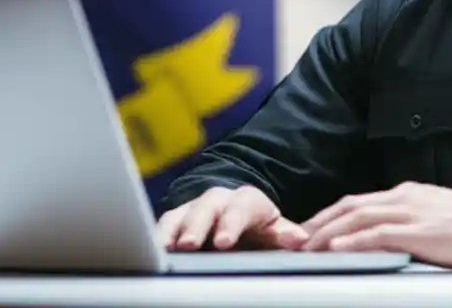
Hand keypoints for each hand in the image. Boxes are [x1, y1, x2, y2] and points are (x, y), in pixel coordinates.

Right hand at [156, 185, 307, 251]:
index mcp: (246, 201)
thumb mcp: (273, 229)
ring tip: (165, 248)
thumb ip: (284, 234)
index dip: (231, 224)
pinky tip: (151, 250)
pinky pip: (164, 225)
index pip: (240, 208)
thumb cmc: (257, 225)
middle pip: (205, 209)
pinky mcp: (176, 220)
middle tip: (191, 244)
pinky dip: (157, 236)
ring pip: (180, 215)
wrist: (236, 212)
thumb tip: (299, 239)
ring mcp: (194, 209)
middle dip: (198, 226)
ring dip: (172, 231)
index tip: (225, 241)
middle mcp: (217, 201)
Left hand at [300, 181, 451, 270]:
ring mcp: (411, 213)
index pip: (360, 202)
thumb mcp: (438, 217)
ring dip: (327, 232)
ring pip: (357, 217)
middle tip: (297, 239)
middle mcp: (405, 198)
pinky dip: (353, 240)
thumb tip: (391, 237)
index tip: (313, 229)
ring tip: (307, 247)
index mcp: (409, 194)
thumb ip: (413, 222)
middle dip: (320, 222)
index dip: (332, 215)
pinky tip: (336, 248)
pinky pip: (377, 234)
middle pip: (350, 205)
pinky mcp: (418, 231)